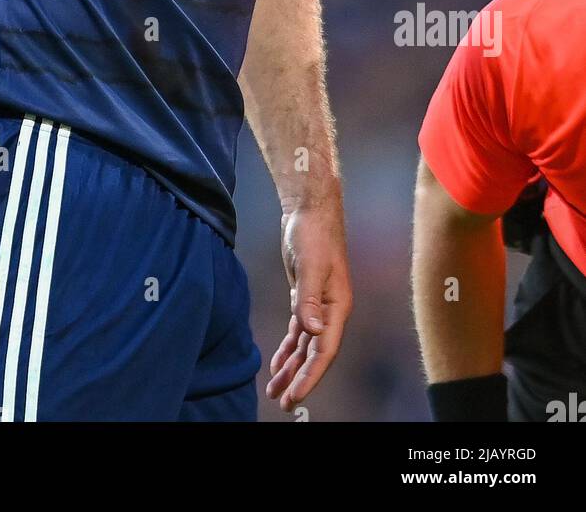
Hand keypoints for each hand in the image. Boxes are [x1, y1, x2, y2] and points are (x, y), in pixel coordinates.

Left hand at [267, 193, 351, 412]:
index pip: (325, 351)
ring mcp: (319, 305)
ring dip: (291, 367)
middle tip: (282, 402)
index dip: (311, 376)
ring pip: (305, 346)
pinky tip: (278, 362)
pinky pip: (297, 331)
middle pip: (315, 354)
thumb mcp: (310, 265)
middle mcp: (331, 311)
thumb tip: (312, 332)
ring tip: (275, 389)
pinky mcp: (305, 297)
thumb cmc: (313, 233)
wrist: (309, 209)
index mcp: (337, 307)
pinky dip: (288, 348)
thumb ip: (310, 299)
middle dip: (299, 379)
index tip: (295, 395)